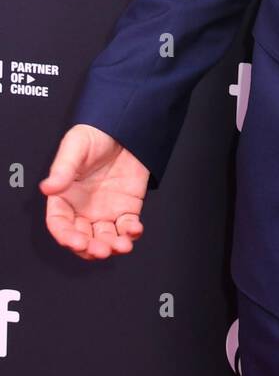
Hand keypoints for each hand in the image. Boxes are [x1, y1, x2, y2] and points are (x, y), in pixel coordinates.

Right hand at [40, 124, 148, 260]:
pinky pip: (127, 227)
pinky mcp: (127, 208)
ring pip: (105, 238)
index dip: (66, 237)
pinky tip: (134, 230)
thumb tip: (47, 187)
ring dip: (112, 247)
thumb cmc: (94, 135)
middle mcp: (83, 209)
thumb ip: (63, 169)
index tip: (77, 242)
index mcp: (64, 198)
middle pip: (83, 238)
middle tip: (101, 250)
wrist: (125, 125)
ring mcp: (105, 210)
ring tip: (121, 246)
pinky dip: (131, 233)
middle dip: (91, 248)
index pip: (60, 224)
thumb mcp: (75, 147)